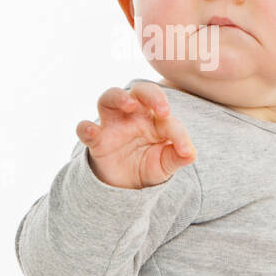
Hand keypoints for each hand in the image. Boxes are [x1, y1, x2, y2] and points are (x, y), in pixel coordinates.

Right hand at [76, 83, 195, 188]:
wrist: (128, 184)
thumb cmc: (151, 164)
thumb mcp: (168, 162)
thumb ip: (179, 156)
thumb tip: (190, 154)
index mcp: (155, 118)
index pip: (167, 116)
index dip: (177, 132)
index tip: (184, 150)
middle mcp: (133, 115)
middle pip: (139, 91)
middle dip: (151, 94)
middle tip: (163, 109)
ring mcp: (112, 124)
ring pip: (109, 98)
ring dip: (119, 97)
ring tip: (130, 104)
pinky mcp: (96, 140)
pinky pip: (85, 128)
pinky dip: (86, 127)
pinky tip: (93, 130)